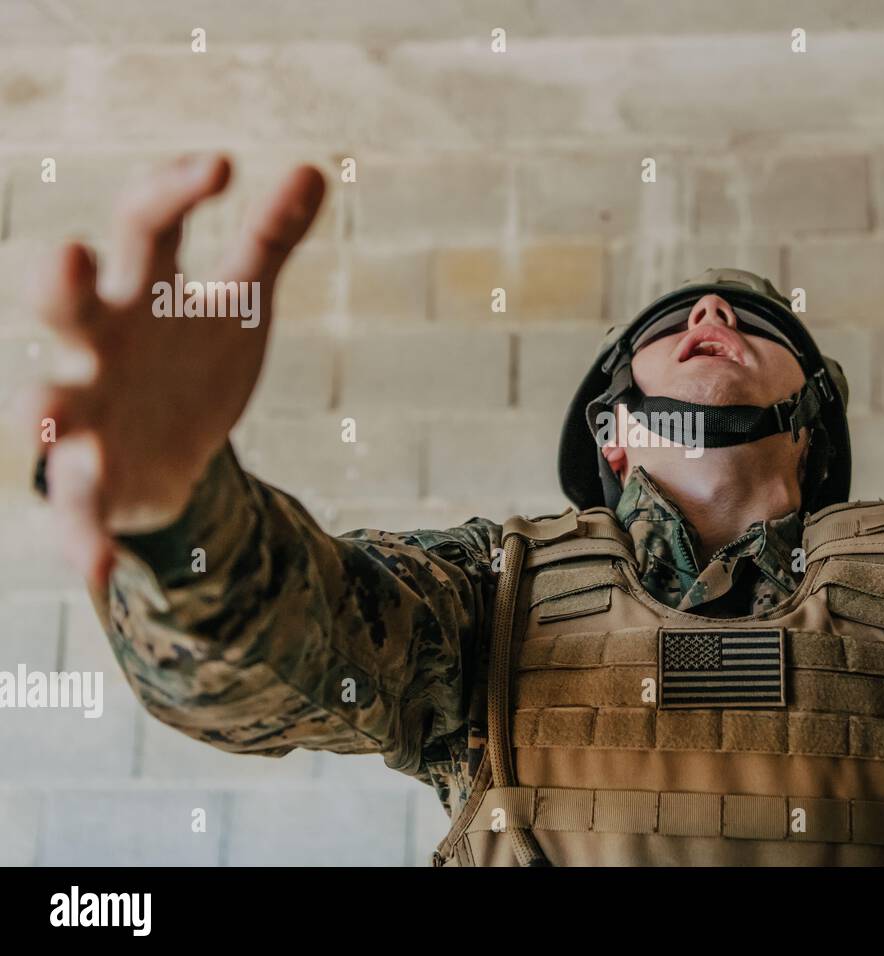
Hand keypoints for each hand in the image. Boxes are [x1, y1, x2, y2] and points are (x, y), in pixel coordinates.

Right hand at [17, 156, 324, 587]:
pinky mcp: (91, 478)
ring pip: (49, 402)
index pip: (145, 223)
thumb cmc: (196, 357)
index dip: (175, 189)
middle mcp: (100, 341)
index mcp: (141, 289)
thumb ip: (268, 240)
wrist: (179, 446)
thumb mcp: (239, 303)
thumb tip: (318, 168)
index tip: (224, 164)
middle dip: (63, 282)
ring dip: (48, 411)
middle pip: (68, 302)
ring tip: (53, 424)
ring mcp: (87, 409)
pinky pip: (73, 507)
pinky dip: (79, 537)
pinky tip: (95, 570)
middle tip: (72, 257)